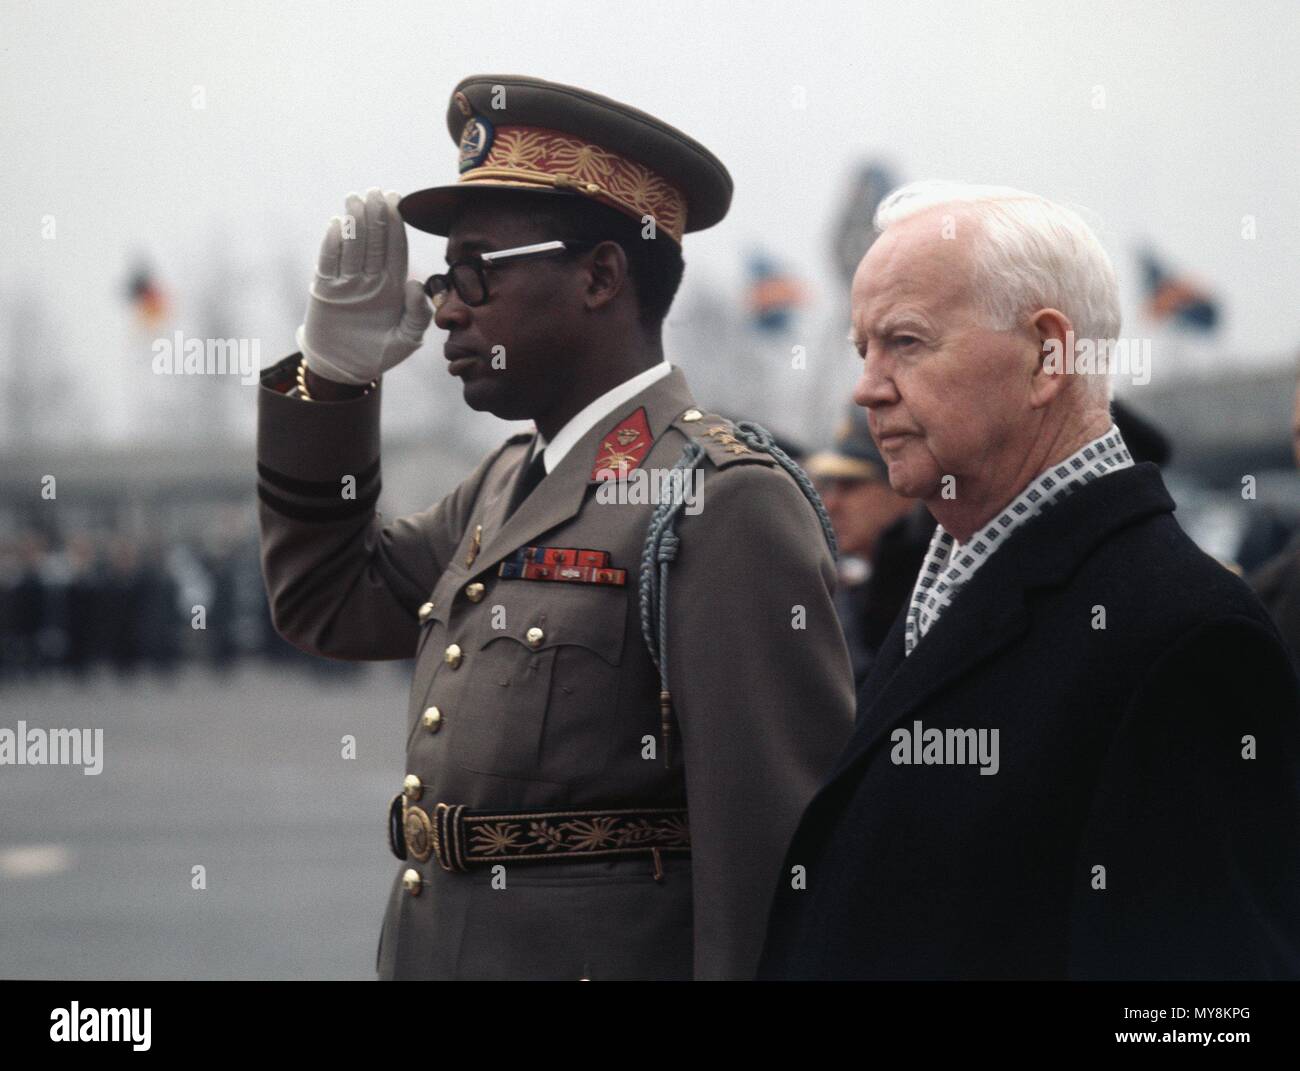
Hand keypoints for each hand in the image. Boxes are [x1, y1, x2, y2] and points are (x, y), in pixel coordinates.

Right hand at [296, 188, 433, 385]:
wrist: (348, 369)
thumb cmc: (381, 353)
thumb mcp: (408, 338)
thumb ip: (418, 314)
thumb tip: (416, 284)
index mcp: (393, 285)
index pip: (396, 248)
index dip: (396, 224)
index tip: (397, 200)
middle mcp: (370, 278)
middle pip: (374, 241)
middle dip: (375, 215)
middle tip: (374, 192)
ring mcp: (347, 282)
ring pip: (352, 246)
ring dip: (354, 222)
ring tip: (355, 200)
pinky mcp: (326, 289)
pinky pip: (329, 263)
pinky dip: (332, 245)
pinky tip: (336, 225)